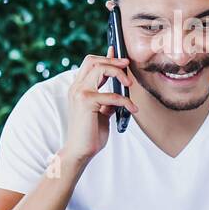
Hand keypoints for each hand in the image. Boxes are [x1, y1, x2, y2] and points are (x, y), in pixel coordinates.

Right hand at [64, 47, 138, 164]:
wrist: (80, 151)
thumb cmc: (90, 133)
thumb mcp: (101, 112)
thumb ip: (108, 99)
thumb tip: (120, 87)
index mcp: (78, 88)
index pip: (90, 64)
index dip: (106, 58)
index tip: (121, 57)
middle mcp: (76, 88)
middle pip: (93, 61)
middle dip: (113, 60)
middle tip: (127, 66)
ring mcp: (79, 93)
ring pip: (99, 68)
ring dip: (118, 73)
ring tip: (129, 83)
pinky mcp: (86, 102)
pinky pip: (111, 95)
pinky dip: (125, 101)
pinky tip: (132, 109)